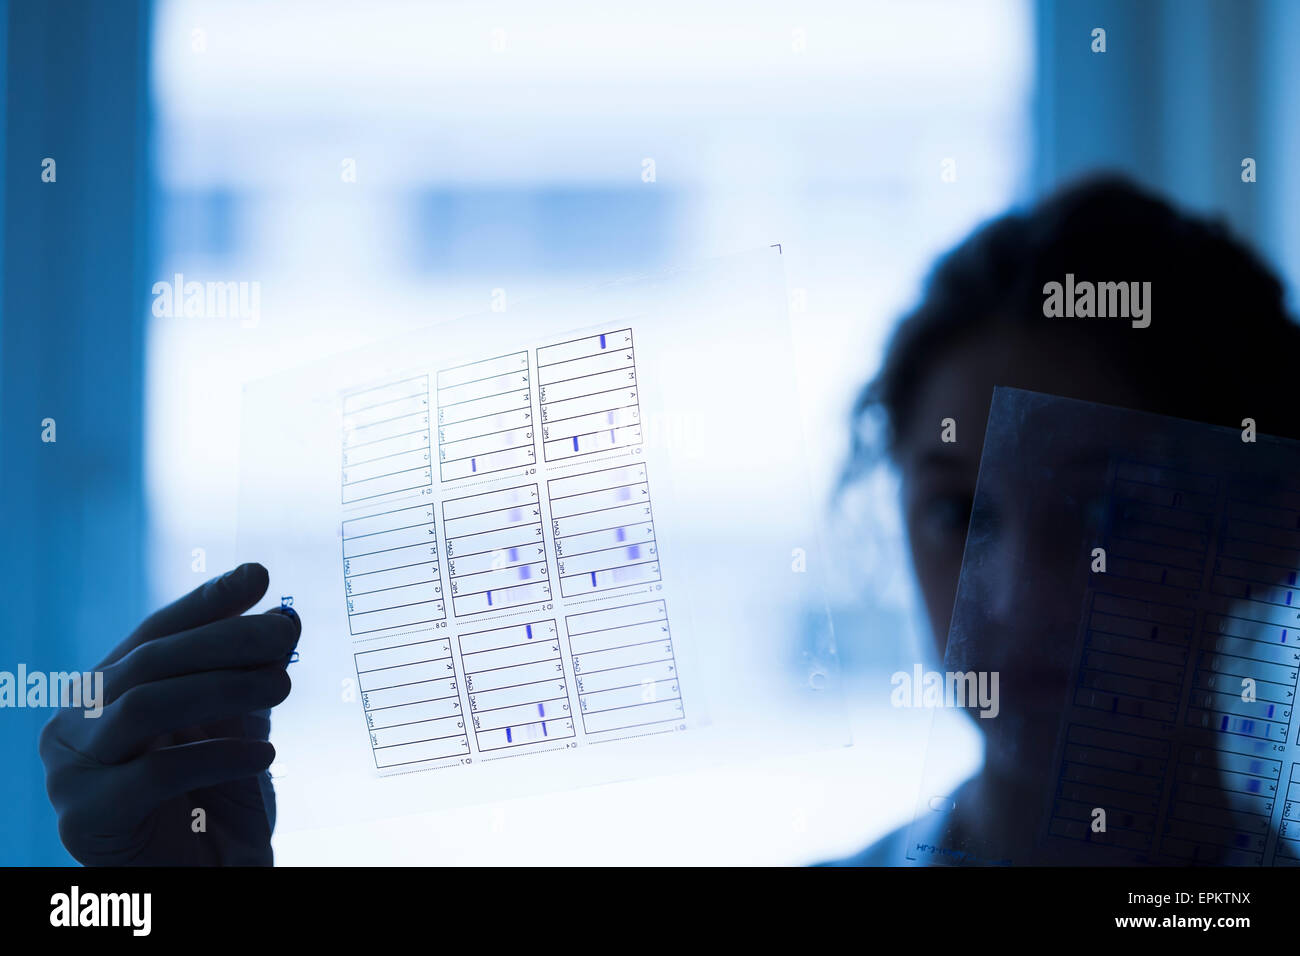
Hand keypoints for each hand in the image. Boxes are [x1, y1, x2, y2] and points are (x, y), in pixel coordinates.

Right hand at [39, 562, 299, 864]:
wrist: (210, 882)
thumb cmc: (216, 804)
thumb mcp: (238, 726)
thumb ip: (250, 674)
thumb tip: (284, 616)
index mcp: (104, 694)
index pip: (154, 634)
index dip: (206, 603)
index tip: (257, 576)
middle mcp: (74, 725)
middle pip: (148, 662)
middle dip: (225, 640)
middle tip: (286, 635)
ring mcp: (70, 773)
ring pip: (144, 706)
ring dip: (222, 687)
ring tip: (284, 685)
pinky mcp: (85, 820)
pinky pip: (153, 774)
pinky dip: (217, 756)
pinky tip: (264, 755)